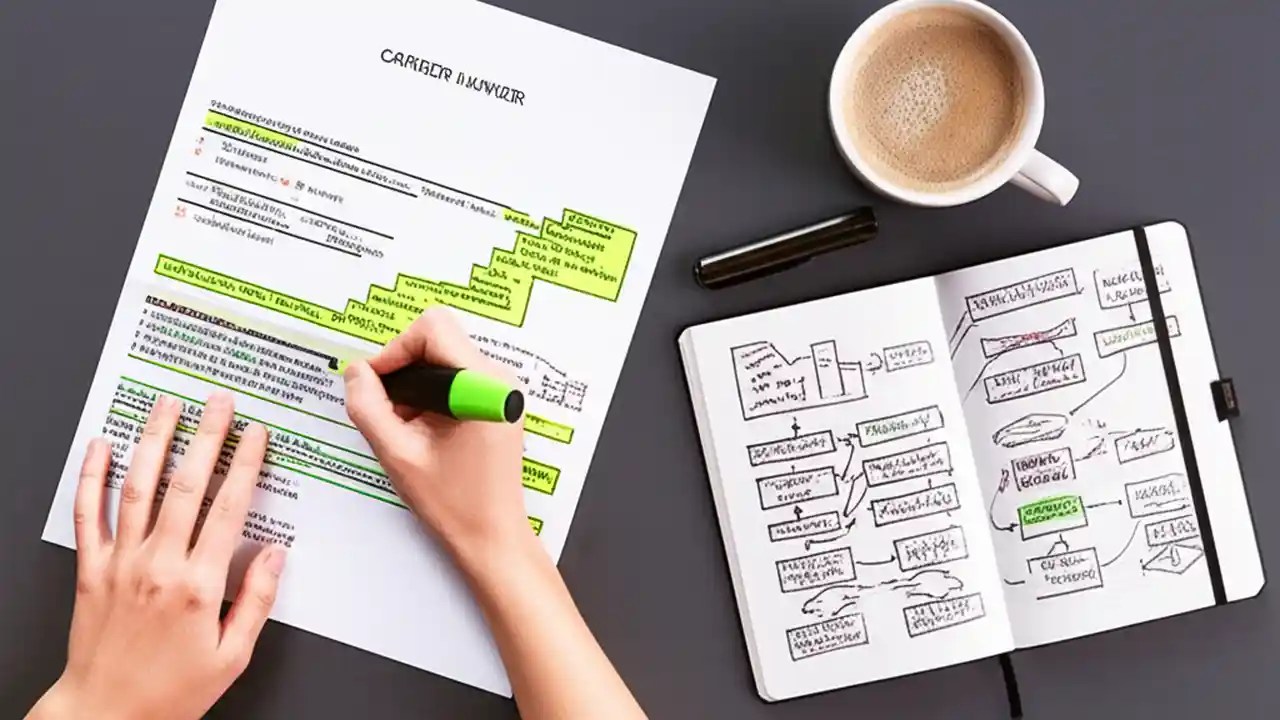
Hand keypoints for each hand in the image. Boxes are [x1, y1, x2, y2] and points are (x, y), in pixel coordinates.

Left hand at [29, 393, 284, 719]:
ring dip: (153, 441)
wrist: (104, 716)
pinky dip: (92, 477)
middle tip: (218, 402)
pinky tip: (100, 447)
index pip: (228, 508)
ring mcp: (120, 564)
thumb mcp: (231, 656)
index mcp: (198, 585)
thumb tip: (274, 556)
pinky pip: (89, 515)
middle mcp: (157, 566)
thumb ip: (255, 601)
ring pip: (138, 488)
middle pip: (186, 485)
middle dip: (206, 436)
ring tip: (166, 405)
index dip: (244, 464)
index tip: (255, 434)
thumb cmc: (169, 694)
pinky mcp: (90, 571)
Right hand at [343, 307, 530, 568]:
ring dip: (415, 384)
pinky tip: (420, 430)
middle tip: (386, 411)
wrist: (492, 536)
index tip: (375, 385)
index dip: (395, 350)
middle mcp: (500, 378)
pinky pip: (457, 377)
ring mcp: (502, 390)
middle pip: (438, 339)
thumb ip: (369, 407)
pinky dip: (431, 394)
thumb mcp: (398, 454)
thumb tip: (356, 371)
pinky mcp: (497, 402)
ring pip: (445, 358)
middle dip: (403, 369)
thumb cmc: (452, 503)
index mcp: (483, 384)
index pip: (433, 328)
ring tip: (403, 427)